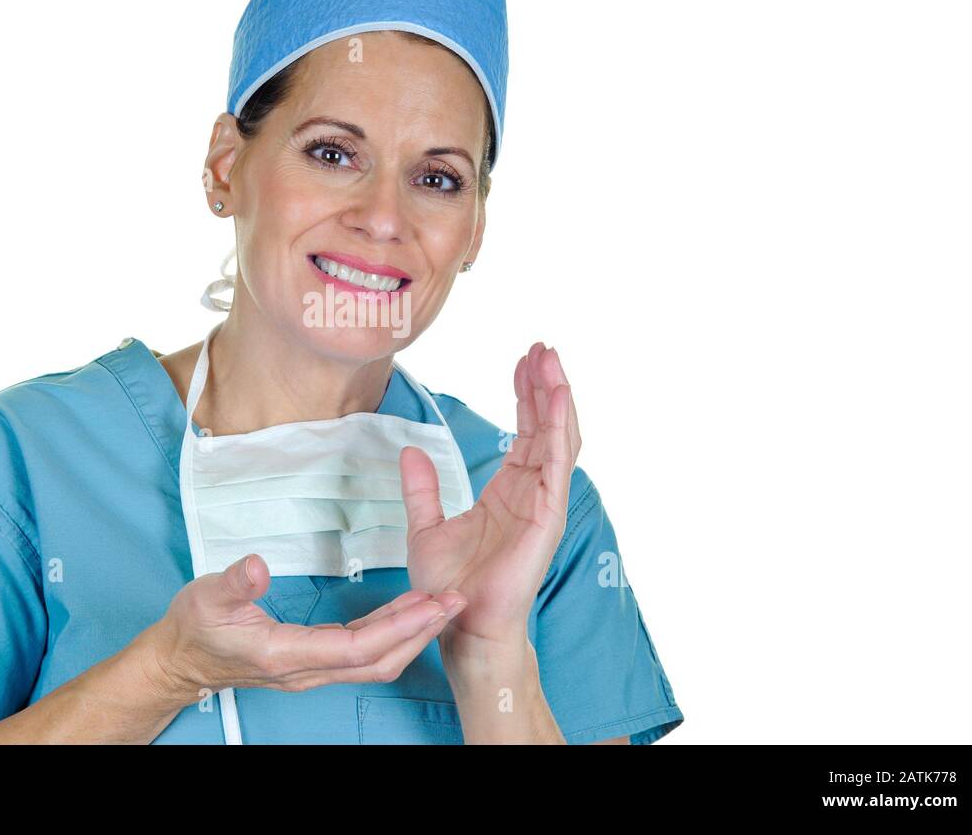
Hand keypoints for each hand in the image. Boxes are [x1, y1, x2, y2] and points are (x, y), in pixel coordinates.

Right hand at [139, 553, 466, 698]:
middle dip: (420, 632)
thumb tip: (257, 564)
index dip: (397, 627)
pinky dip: (392, 634)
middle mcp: (307, 668)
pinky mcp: (314, 660)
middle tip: (456, 600)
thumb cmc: (193, 629)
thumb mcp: (204, 597)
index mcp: (286, 654)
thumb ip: (233, 582)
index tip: (431, 603)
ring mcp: (312, 669)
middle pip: (377, 660)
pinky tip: (408, 612)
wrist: (179, 661)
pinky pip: (364, 654)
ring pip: (375, 661)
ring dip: (412, 634)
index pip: (355, 647)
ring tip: (442, 604)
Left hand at [402, 342, 579, 650]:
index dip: (524, 395)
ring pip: (557, 438)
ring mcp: (542, 503)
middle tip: (541, 347)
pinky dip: (559, 428)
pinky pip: (557, 464)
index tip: (521, 361)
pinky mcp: (546, 516)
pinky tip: (558, 397)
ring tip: (551, 360)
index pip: (523, 432)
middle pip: (544, 427)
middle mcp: (530, 493)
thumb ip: (422, 489)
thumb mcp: (425, 527)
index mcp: (507, 492)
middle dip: (543, 385)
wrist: (458, 624)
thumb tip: (412, 451)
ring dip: (556, 397)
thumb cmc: (448, 587)